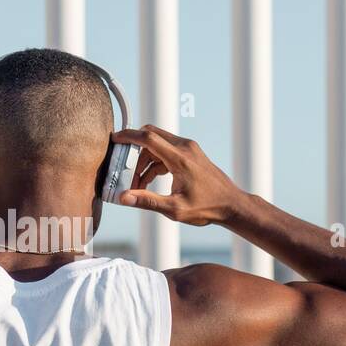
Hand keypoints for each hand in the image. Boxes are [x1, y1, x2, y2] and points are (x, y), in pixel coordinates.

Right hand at [110, 126, 244, 225]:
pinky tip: (149, 181)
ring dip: (144, 161)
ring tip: (137, 184)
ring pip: (157, 145)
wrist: (231, 204)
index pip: (148, 138)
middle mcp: (185, 147)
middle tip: (123, 168)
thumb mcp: (174, 209)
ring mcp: (189, 149)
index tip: (114, 138)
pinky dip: (154, 163)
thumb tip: (124, 198)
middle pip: (151, 136)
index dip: (128, 136)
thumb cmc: (207, 207)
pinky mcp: (190, 154)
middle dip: (134, 151)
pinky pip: (166, 151)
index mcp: (180, 158)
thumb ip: (147, 201)